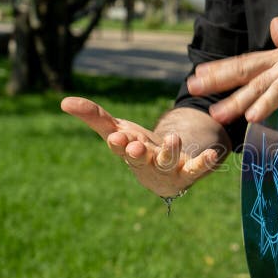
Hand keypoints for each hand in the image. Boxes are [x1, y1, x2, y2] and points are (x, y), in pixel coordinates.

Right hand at [60, 97, 218, 196]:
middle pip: (139, 159)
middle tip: (135, 146)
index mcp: (127, 152)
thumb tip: (64, 102)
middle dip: (136, 153)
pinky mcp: (189, 171)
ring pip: (167, 162)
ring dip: (169, 151)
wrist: (165, 175)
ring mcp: (168, 169)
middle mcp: (146, 163)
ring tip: (173, 138)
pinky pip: (197, 168)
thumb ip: (94, 116)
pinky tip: (213, 154)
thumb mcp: (117, 129)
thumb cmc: (137, 148)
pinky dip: (205, 162)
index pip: (118, 147)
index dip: (117, 143)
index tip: (115, 137)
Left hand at [186, 17, 277, 123]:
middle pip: (245, 67)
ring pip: (260, 83)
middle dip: (217, 78)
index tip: (198, 75)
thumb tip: (275, 24)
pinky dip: (267, 102)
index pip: (247, 61)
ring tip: (217, 114)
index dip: (221, 67)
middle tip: (191, 86)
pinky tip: (253, 116)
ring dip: (237, 99)